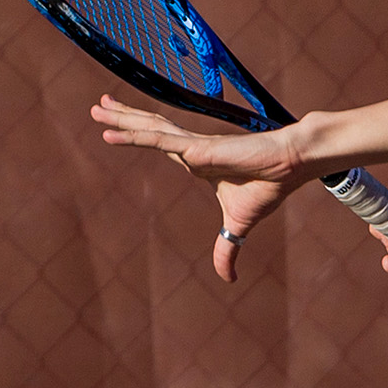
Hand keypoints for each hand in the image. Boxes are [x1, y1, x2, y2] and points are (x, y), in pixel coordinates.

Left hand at [91, 94, 302, 281]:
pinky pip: (159, 141)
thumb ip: (227, 251)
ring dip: (121, 118)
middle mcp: (191, 148)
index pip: (161, 142)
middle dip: (122, 117)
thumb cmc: (268, 186)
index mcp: (197, 160)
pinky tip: (109, 133)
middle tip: (97, 105)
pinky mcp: (197, 148)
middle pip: (149, 129)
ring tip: (97, 106)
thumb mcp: (238, 226)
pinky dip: (134, 137)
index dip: (140, 132)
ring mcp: (193, 146)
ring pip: (149, 130)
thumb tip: (229, 281)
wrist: (291, 166)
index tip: (120, 124)